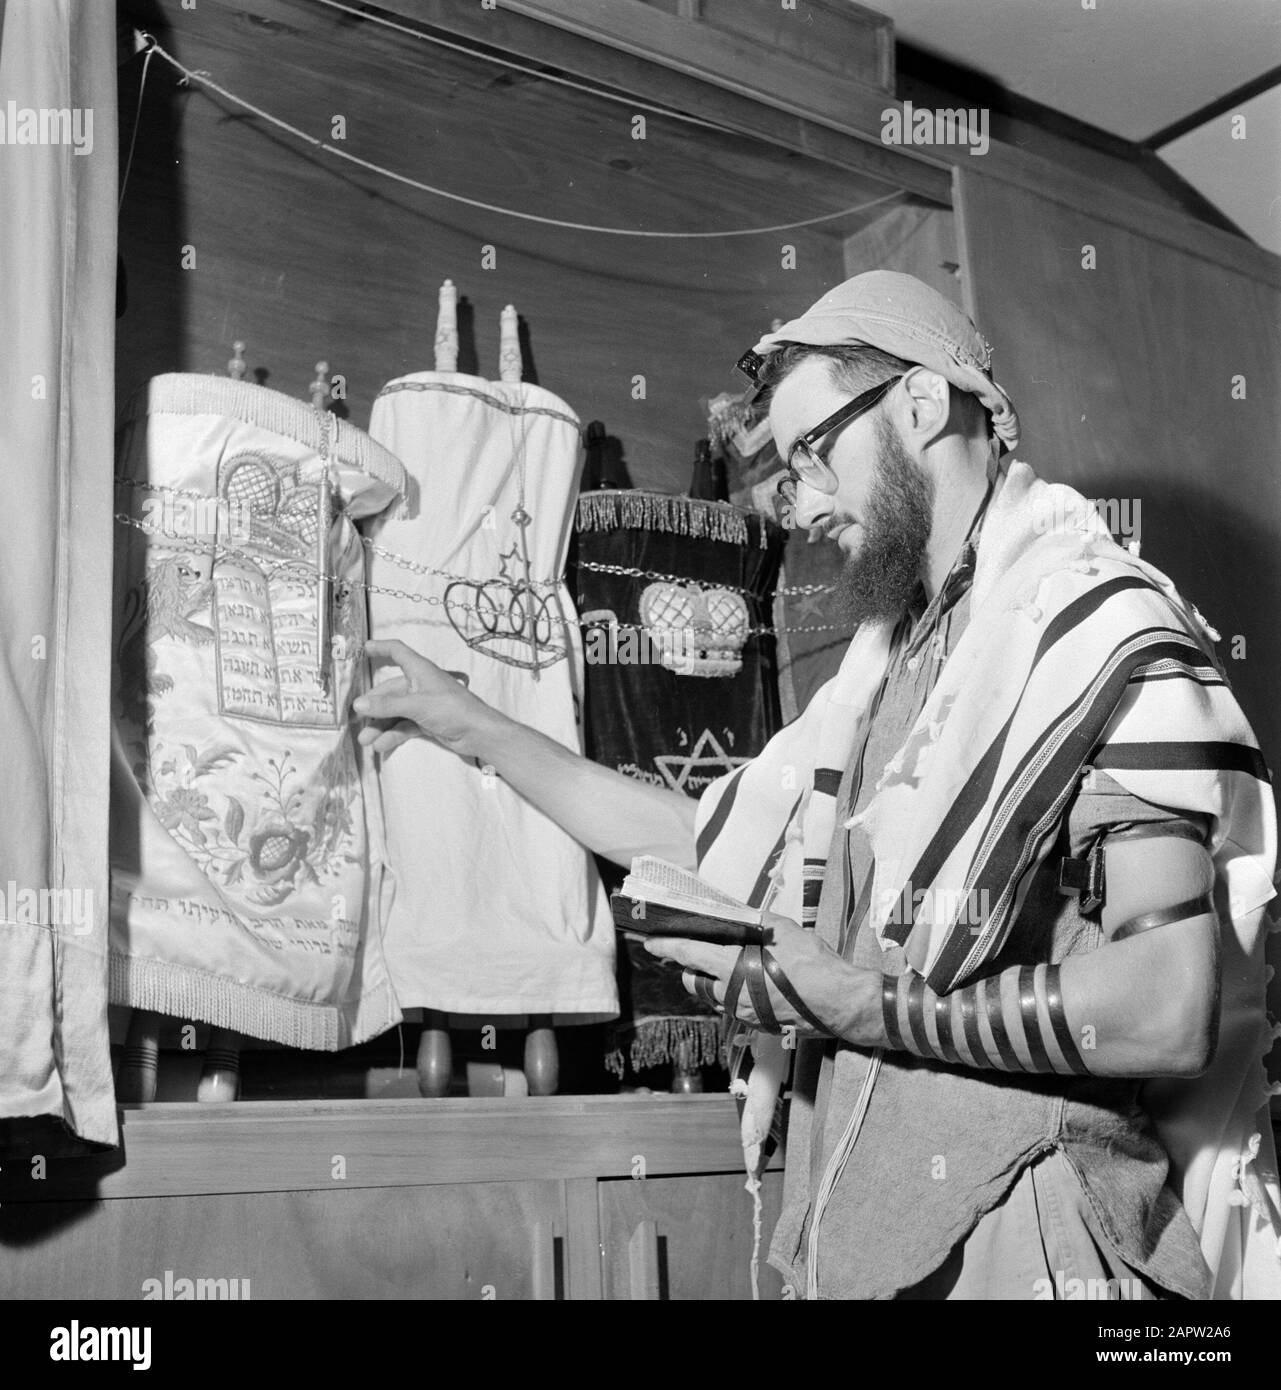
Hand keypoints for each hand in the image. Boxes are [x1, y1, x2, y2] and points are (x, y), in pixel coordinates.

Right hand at [352, 639, 499, 759]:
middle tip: (355, 722)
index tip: (363, 649)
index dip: (381, 648)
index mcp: (420, 671)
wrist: (479, 733)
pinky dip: (393, 735)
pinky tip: (382, 747)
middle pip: (390, 692)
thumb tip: (358, 704)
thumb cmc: (452, 709)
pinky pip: (404, 726)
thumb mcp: (417, 705)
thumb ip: (387, 705)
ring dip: (380, 726)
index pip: (398, 652)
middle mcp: (420, 685)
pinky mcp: (427, 722)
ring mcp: (423, 705)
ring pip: (395, 713)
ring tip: (365, 741)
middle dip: (373, 707)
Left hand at [642, 911, 882, 1042]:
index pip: (687, 955)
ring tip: (727, 966)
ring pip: (714, 997)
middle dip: (689, 968)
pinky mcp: (758, 1025)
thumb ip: (753, 922)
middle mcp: (730, 994)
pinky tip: (752, 983)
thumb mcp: (781, 928)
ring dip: (712, 983)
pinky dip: (734, 994)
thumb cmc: (812, 961)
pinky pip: (735, 1008)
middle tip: (695, 953)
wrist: (839, 1001)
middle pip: (693, 981)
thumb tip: (737, 916)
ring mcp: (743, 1013)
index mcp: (731, 967)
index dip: (665, 946)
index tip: (649, 941)